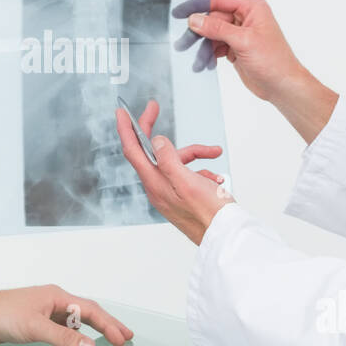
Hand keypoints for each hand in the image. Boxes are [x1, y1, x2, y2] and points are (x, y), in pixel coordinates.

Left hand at [0, 285, 132, 345]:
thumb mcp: (35, 327)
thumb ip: (63, 339)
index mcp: (56, 296)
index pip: (89, 310)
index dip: (108, 324)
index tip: (123, 337)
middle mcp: (52, 302)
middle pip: (85, 313)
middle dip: (106, 325)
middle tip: (124, 336)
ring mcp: (42, 312)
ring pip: (73, 322)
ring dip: (90, 331)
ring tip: (105, 341)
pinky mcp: (33, 324)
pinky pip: (60, 330)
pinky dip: (72, 338)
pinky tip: (74, 345)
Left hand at [115, 99, 232, 244]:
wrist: (225, 237)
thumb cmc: (209, 214)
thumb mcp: (187, 182)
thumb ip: (169, 160)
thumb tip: (157, 141)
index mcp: (155, 183)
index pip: (133, 150)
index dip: (125, 129)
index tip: (120, 112)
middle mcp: (158, 187)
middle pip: (152, 151)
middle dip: (155, 131)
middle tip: (153, 108)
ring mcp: (170, 192)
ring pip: (176, 161)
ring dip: (195, 155)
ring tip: (213, 155)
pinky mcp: (183, 196)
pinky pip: (188, 174)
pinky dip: (202, 170)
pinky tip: (216, 178)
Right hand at [181, 0, 302, 103]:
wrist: (282, 86)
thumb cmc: (274, 61)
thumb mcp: (243, 41)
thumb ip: (217, 28)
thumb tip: (195, 19)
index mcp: (251, 8)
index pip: (218, 0)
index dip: (197, 6)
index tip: (179, 13)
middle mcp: (245, 18)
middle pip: (212, 19)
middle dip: (198, 32)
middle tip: (183, 43)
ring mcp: (240, 33)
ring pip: (212, 34)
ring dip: (203, 47)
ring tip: (197, 61)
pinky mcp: (236, 48)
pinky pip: (216, 46)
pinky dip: (209, 54)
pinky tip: (206, 64)